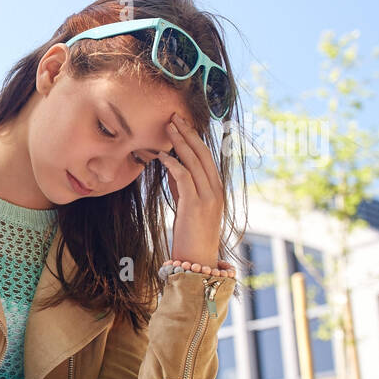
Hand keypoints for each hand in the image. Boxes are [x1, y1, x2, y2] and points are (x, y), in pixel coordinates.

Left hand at [154, 113, 225, 266]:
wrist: (197, 262)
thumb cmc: (190, 236)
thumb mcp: (187, 206)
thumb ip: (183, 186)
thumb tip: (172, 166)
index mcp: (217, 190)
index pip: (207, 157)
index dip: (194, 139)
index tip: (182, 124)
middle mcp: (216, 190)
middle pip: (203, 154)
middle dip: (188, 133)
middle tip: (175, 117)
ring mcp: (208, 197)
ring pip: (195, 162)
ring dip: (180, 142)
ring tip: (168, 127)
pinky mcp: (195, 205)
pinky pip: (184, 177)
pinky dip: (173, 164)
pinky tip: (162, 155)